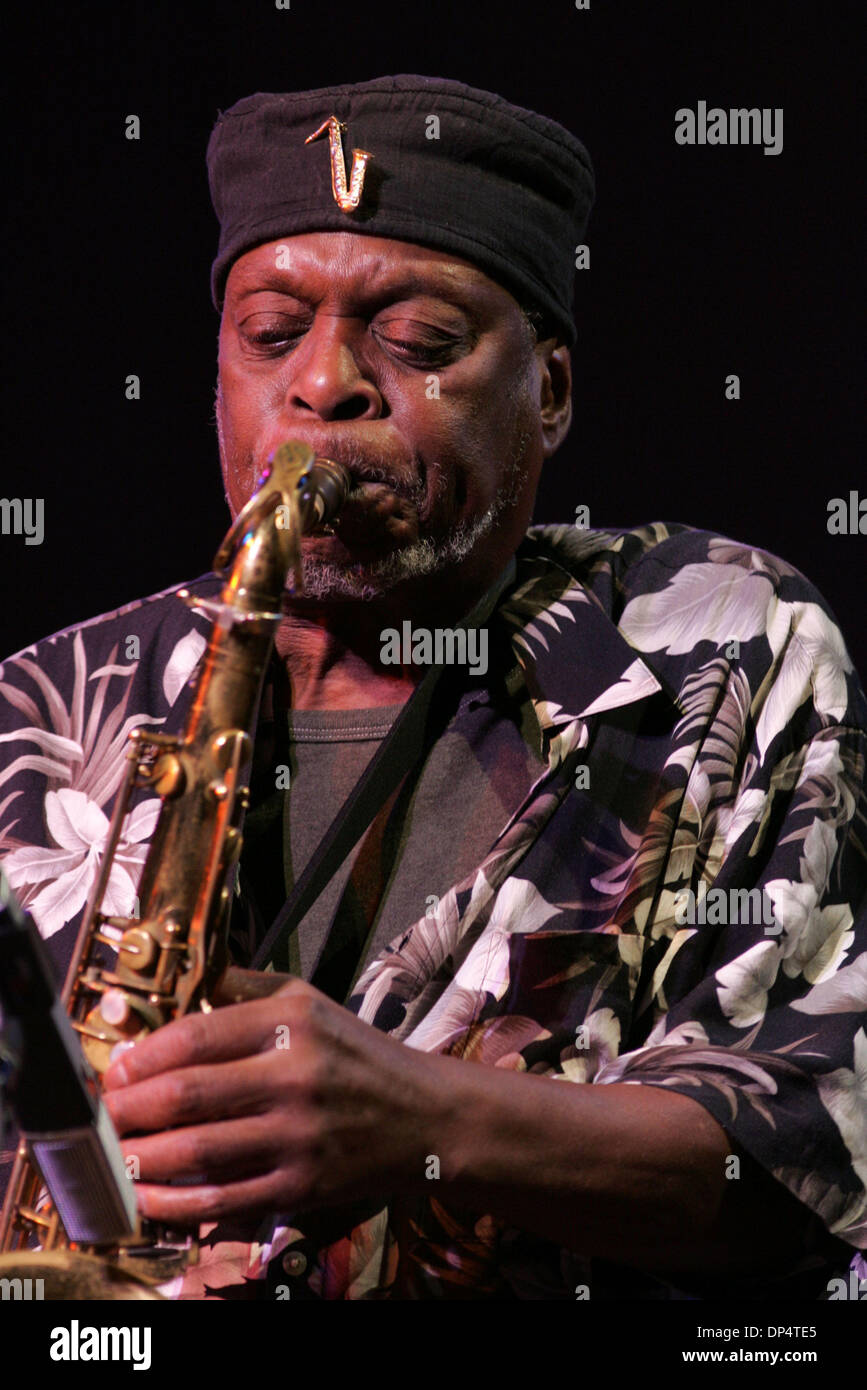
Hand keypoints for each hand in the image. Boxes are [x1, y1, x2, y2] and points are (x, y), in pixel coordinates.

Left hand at [101, 976, 441, 1226]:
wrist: (426, 1117)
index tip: (114, 1069)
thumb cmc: (358, 1056)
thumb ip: (243, 989)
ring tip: (111, 1156)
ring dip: (142, 1158)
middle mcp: (296, 1076)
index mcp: (293, 1022)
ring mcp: (300, 1135)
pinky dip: (178, 1203)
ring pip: (200, 1150)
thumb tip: (177, 982)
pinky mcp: (303, 1185)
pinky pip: (226, 1197)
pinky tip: (150, 1198)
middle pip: (189, 1094)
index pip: (199, 1035)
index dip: (144, 1056)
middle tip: (98, 1115)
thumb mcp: (310, 1002)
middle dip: (129, 1108)